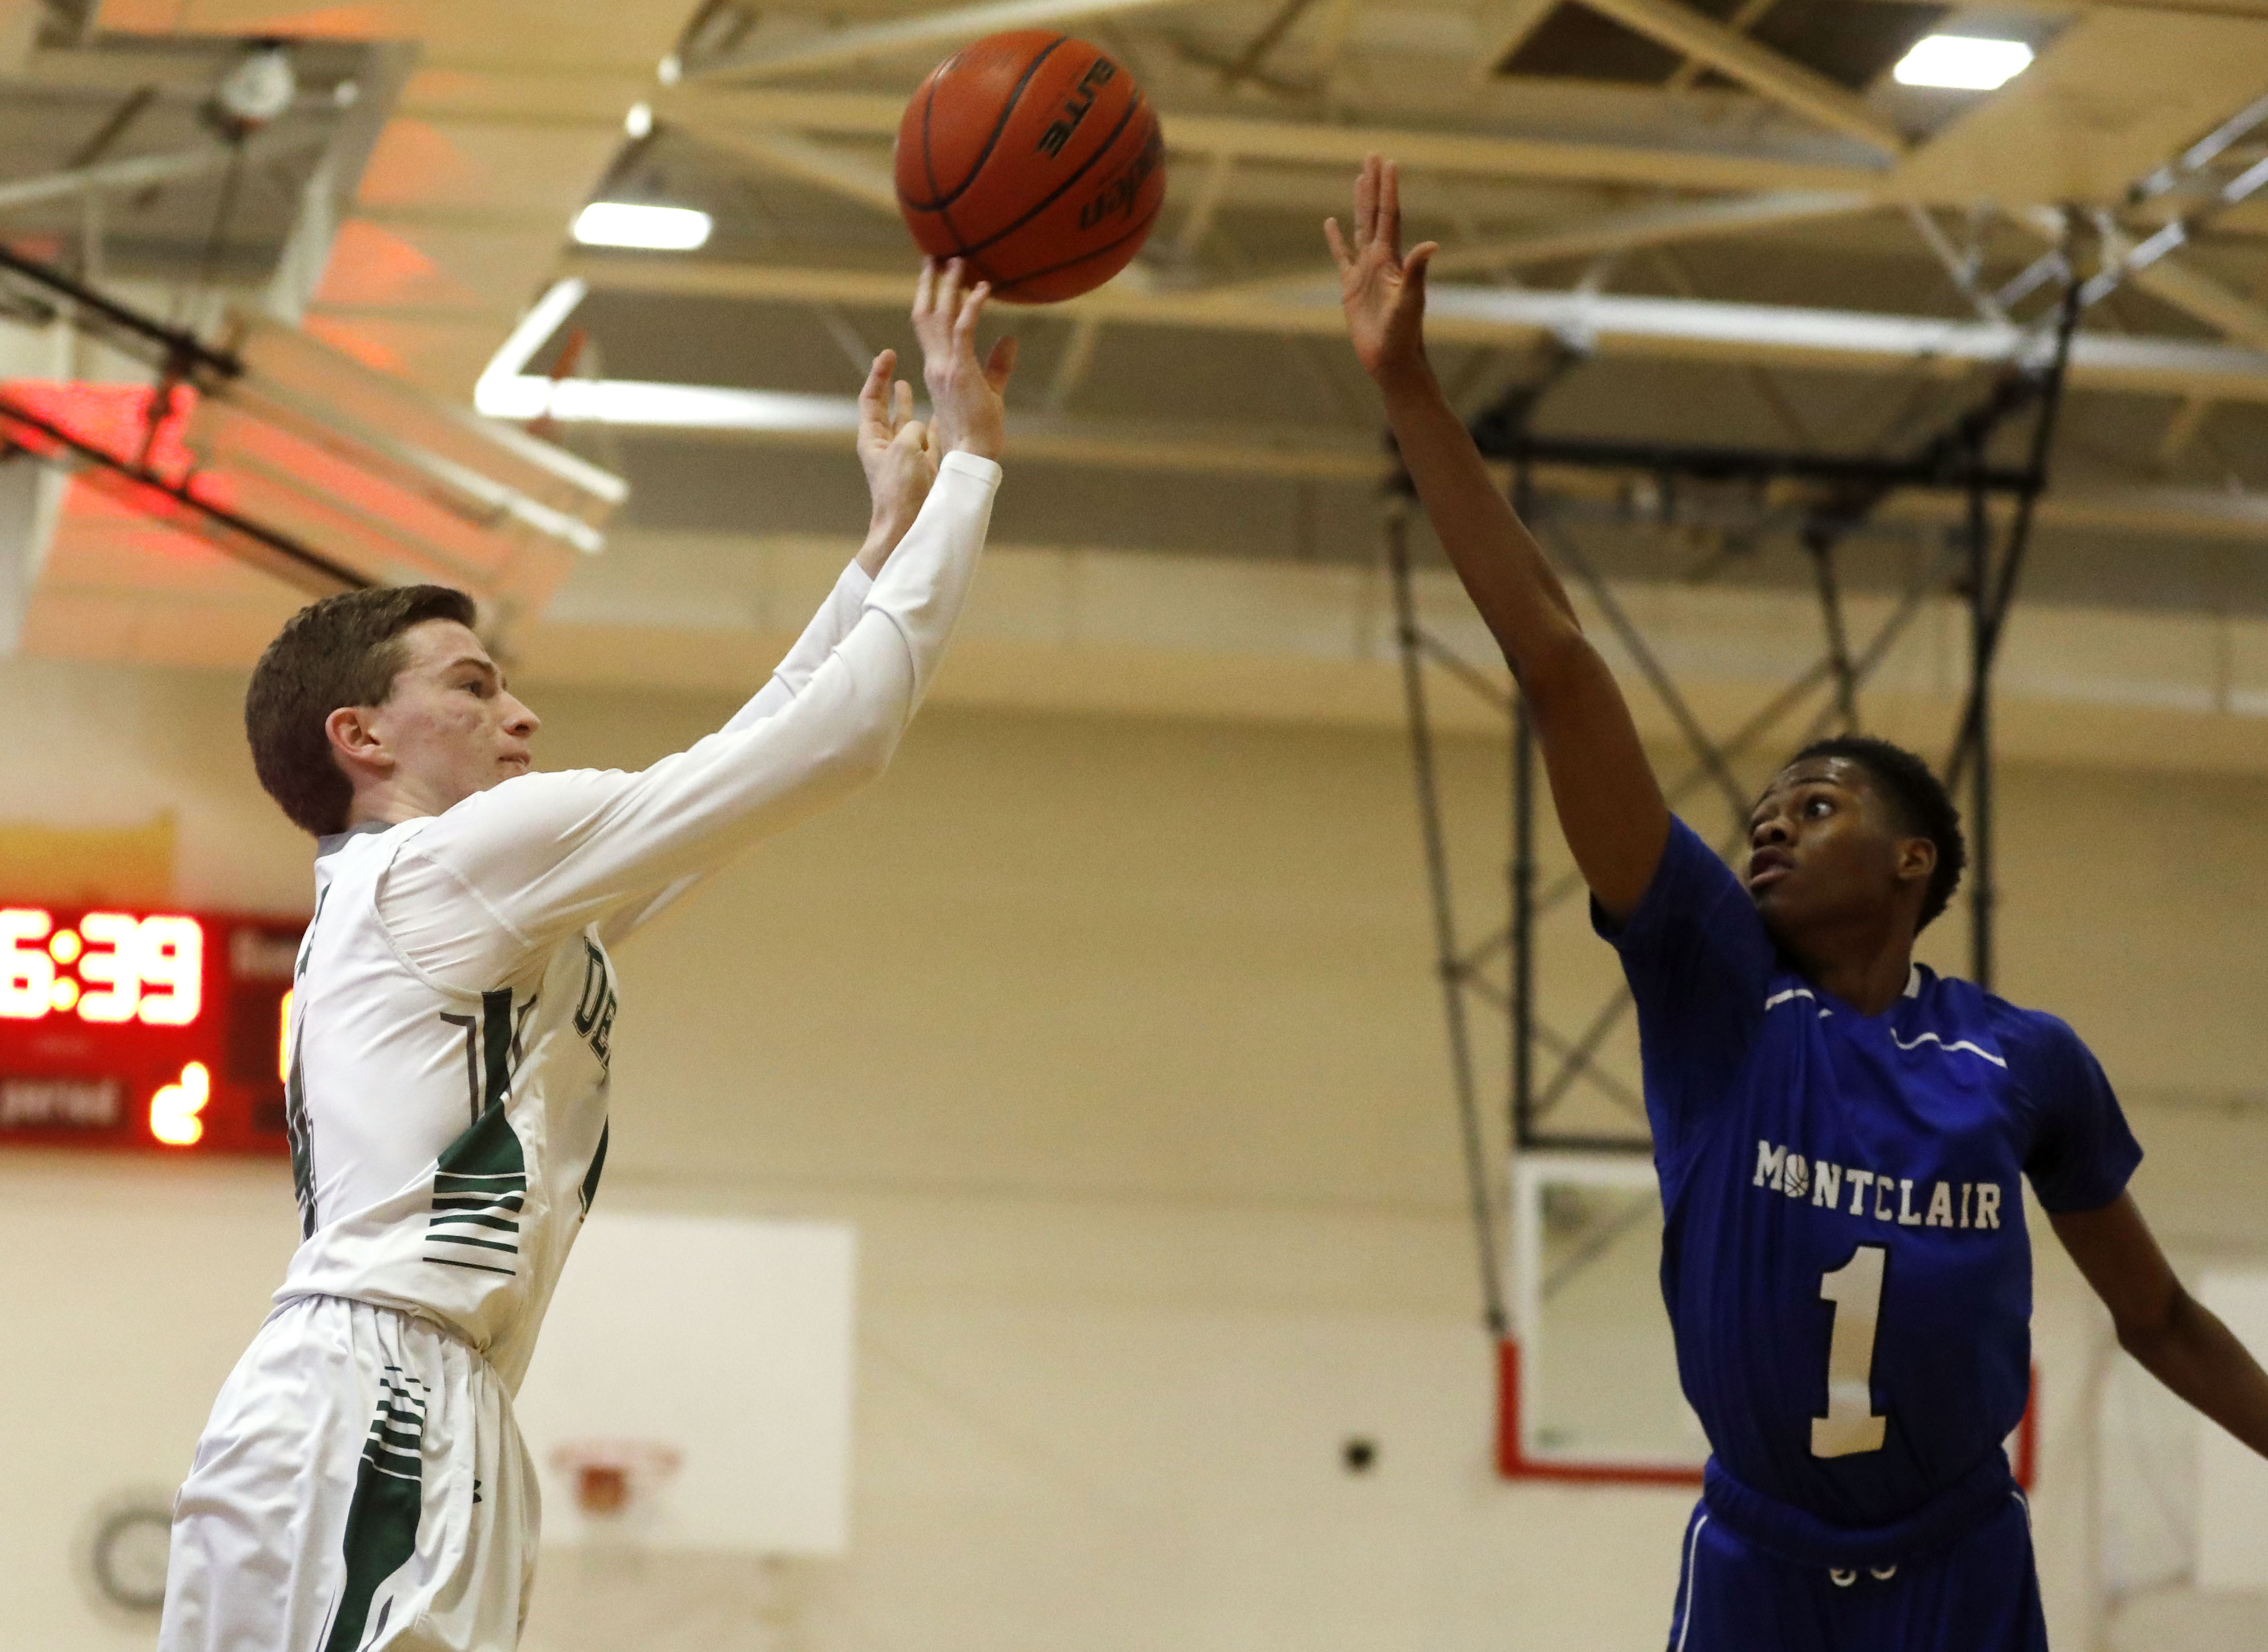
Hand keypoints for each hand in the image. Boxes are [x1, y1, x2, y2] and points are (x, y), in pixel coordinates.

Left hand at [855, 348, 938, 571]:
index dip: (878, 376)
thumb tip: (921, 428)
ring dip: (914, 405)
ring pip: (909, 424)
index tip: (888, 355)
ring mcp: (906, 458)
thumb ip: (912, 429)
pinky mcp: (924, 469)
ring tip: (916, 384)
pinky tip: (941, 415)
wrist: (907, 528)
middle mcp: (887, 446)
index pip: (870, 399)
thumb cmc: (899, 490)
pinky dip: (935, 426)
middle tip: (898, 366)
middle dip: (892, 389)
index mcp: (872, 439)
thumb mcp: (904, 449)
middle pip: (888, 410)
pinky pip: (929, 441)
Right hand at [912, 258, 1015, 460]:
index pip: (929, 327)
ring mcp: (944, 366)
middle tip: (934, 257)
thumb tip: (1010, 338)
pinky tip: (984, 289)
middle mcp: (935, 363)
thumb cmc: (981, 431)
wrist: (974, 455)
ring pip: (939, 317)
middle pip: (925, 315)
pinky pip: (963, 330)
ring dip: (948, 287)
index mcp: (938, 368)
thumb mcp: (990, 390)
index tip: (935, 277)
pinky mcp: (960, 371)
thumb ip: (998, 364)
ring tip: (957, 261)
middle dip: (930, 285)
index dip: (930, 300)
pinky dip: (972, 307)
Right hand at [1324, 155, 1438, 390]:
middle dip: (1374, 185)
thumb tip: (1432, 245)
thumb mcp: (1410, 301)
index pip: (1390, 216)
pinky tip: (1331, 223)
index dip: (1388, 190)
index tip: (1388, 162)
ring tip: (1358, 178)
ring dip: (1359, 203)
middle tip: (1372, 155)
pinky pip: (1340, 256)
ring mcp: (1365, 272)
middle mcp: (1379, 259)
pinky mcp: (1350, 287)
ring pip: (1360, 228)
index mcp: (1392, 259)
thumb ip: (1417, 272)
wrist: (1392, 360)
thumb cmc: (1405, 334)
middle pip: (1375, 214)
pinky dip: (1335, 239)